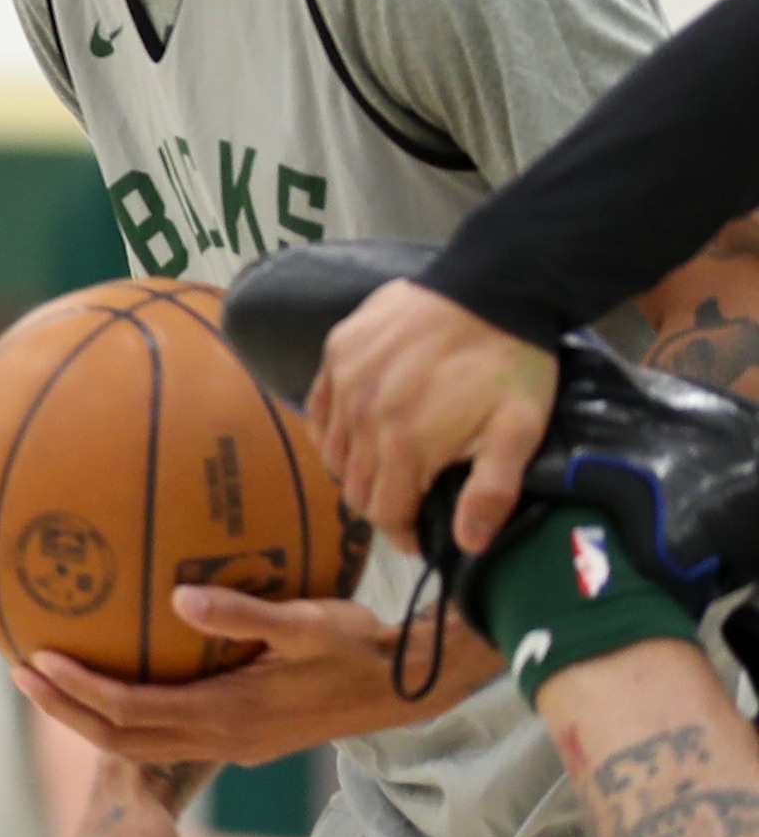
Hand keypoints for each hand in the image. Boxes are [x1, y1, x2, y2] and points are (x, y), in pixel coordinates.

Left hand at [13, 584, 450, 765]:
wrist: (405, 686)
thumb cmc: (359, 646)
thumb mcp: (307, 624)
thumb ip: (244, 614)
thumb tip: (180, 598)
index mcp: (228, 716)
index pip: (131, 712)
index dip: (78, 692)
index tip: (34, 660)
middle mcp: (222, 740)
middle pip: (121, 740)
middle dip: (65, 710)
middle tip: (19, 670)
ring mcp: (231, 744)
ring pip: (141, 743)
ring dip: (89, 715)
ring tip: (47, 677)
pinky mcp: (240, 737)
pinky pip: (166, 733)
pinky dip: (127, 712)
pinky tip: (115, 675)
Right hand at [309, 277, 557, 561]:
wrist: (489, 290)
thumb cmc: (508, 365)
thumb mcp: (518, 432)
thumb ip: (490, 492)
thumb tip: (467, 546)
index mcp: (405, 446)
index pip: (383, 512)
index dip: (403, 534)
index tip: (422, 538)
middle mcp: (361, 420)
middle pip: (354, 486)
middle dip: (380, 504)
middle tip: (409, 501)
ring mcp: (343, 384)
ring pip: (331, 451)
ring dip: (355, 469)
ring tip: (386, 466)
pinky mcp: (336, 354)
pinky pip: (318, 409)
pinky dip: (332, 430)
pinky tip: (357, 429)